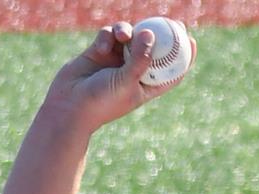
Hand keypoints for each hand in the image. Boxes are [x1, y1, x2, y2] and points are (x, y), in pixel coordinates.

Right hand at [39, 21, 193, 136]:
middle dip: (162, 33)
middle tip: (169, 21)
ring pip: (130, 36)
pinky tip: (101, 47)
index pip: (171, 70)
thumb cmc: (101, 102)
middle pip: (154, 48)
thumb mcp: (126, 82)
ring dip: (128, 30)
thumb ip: (140, 58)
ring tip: (123, 35)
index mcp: (146, 85)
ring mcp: (116, 60)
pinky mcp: (99, 51)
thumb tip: (152, 33)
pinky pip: (108, 34)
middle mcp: (133, 71)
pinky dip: (107, 36)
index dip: (183, 56)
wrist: (68, 106)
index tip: (190, 40)